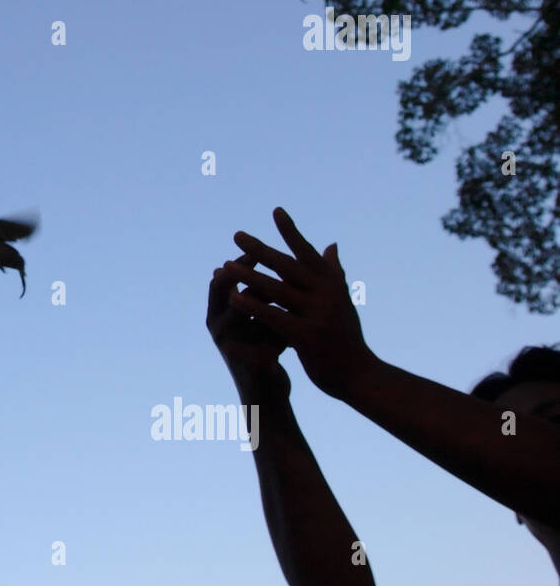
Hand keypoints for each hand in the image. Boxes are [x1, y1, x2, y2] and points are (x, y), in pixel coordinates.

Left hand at [222, 207, 372, 399]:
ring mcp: (319, 314)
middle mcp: (328, 294)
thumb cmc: (347, 337)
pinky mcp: (308, 335)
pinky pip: (274, 316)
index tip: (276, 210)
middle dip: (261, 249)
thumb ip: (334, 272)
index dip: (292, 232)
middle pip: (288, 265)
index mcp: (333, 284)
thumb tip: (332, 244)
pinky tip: (234, 297)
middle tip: (237, 234)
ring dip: (249, 275)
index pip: (308, 252)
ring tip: (226, 264)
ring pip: (277, 289)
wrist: (360, 375)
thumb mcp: (342, 300)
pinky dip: (254, 305)